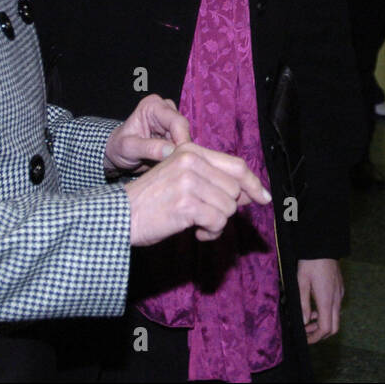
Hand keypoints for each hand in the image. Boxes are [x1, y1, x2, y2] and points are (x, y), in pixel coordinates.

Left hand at [105, 94, 190, 174]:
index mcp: (152, 105)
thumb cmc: (118, 148)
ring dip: (180, 153)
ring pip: (186, 138)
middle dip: (181, 148)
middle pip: (184, 130)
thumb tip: (171, 151)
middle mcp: (165, 109)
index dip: (181, 140)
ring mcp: (171, 121)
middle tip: (175, 165)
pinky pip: (184, 146)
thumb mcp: (128, 148)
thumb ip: (149, 148)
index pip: (176, 121)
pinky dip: (178, 155)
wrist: (116, 155)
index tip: (181, 158)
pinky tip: (170, 163)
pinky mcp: (175, 133)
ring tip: (168, 165)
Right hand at [123, 143, 269, 246]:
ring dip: (216, 222)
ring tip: (197, 224)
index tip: (264, 198)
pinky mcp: (186, 204)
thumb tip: (248, 194)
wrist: (120, 215)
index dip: (253, 183)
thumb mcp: (180, 178)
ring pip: (228, 208)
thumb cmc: (152, 200)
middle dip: (226, 209)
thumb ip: (211, 179)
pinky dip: (210, 232)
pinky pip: (217, 222)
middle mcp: (190, 161)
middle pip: (235, 190)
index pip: (236, 165)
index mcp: (191, 151)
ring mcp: (188, 181)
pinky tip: (195, 232)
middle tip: (206, 216)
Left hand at [298, 258, 343, 343]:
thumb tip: (304, 322)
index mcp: (326, 300)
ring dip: (323, 323)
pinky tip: (315, 307)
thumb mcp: (301, 282)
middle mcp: (336, 299)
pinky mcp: (340, 289)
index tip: (305, 338)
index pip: (325, 328)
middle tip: (306, 333)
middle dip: (320, 334)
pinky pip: (335, 307)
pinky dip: (326, 313)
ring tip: (308, 320)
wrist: (323, 247)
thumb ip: (303, 304)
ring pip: (335, 318)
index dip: (315, 337)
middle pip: (334, 327)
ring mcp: (340, 294)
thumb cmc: (310, 263)